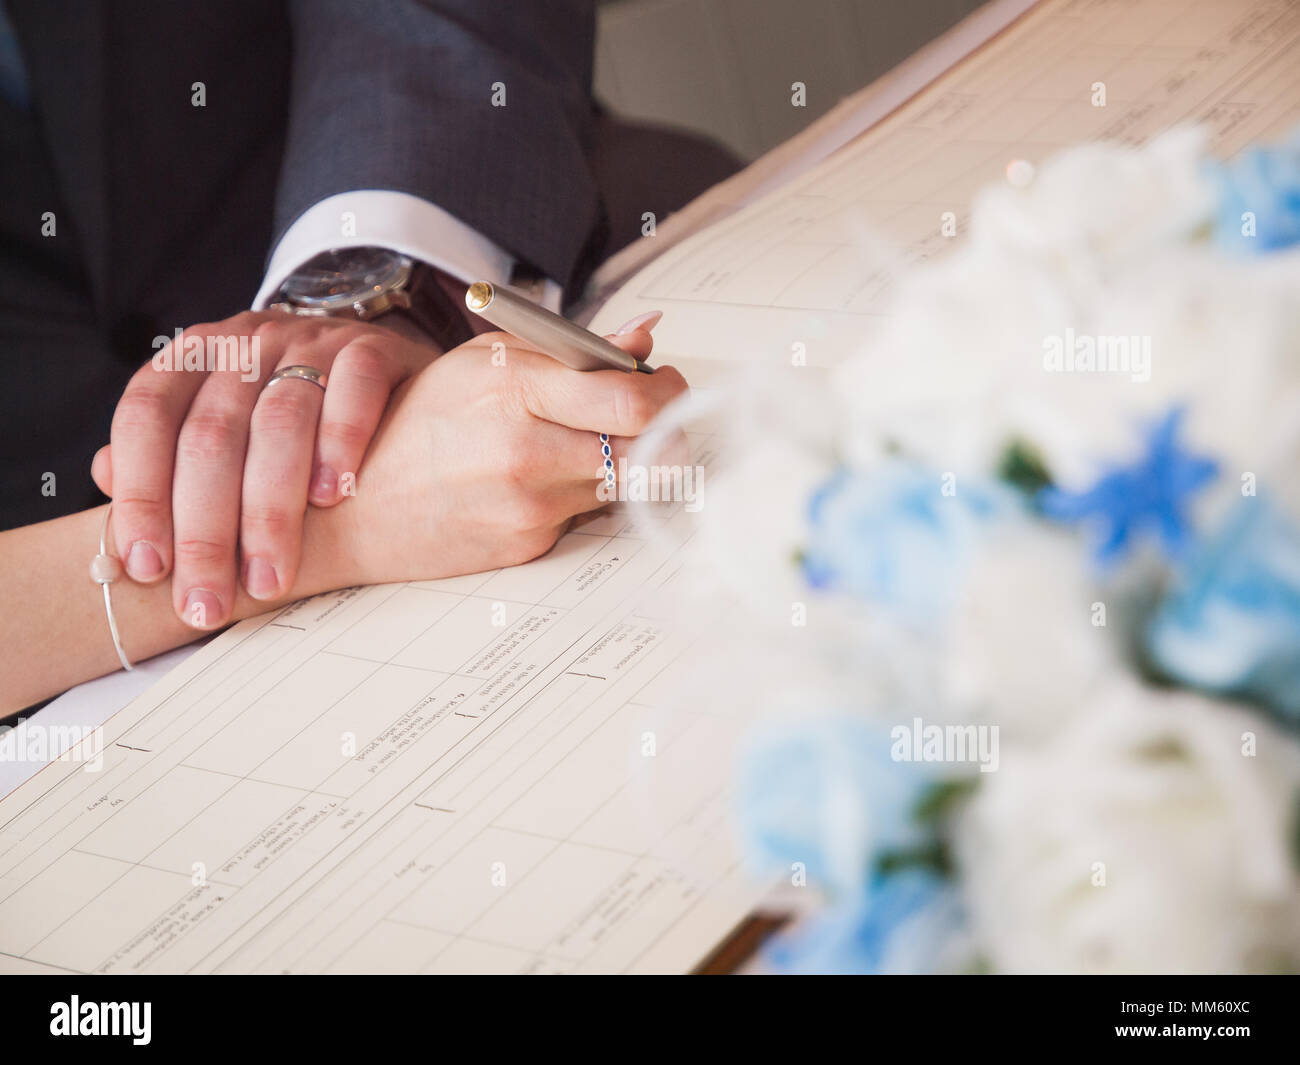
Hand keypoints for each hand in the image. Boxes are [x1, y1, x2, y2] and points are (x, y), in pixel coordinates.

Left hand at [92, 311, 437, 628]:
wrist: (383, 361)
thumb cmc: (292, 410)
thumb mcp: (223, 421)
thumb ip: (166, 452)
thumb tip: (105, 478)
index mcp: (193, 359)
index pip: (146, 419)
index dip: (142, 494)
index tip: (148, 568)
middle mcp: (246, 345)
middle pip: (212, 436)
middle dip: (206, 531)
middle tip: (209, 601)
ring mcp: (311, 342)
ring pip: (280, 423)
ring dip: (270, 512)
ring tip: (269, 579)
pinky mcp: (373, 348)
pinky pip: (352, 390)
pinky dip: (340, 443)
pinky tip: (334, 497)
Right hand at [322, 323, 687, 585]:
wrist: (356, 507)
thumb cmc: (420, 423)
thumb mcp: (486, 360)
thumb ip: (574, 349)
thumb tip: (644, 334)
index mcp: (516, 390)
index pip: (633, 399)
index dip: (668, 391)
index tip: (667, 383)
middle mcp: (527, 452)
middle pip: (647, 448)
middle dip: (663, 429)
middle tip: (655, 415)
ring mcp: (531, 506)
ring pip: (624, 482)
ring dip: (622, 461)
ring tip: (583, 440)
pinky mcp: (531, 546)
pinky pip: (586, 514)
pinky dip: (580, 493)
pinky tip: (541, 480)